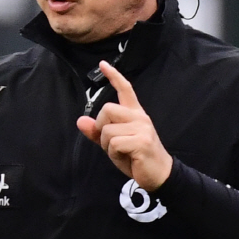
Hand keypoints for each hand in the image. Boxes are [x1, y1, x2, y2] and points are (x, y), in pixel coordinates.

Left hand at [76, 61, 172, 190]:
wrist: (158, 174)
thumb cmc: (135, 157)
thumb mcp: (113, 144)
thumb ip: (97, 132)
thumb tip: (80, 121)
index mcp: (135, 114)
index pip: (125, 89)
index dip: (113, 76)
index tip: (102, 64)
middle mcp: (140, 117)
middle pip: (107, 109)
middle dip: (101, 127)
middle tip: (111, 142)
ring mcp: (142, 128)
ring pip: (107, 129)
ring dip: (107, 145)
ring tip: (122, 151)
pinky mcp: (142, 141)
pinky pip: (114, 143)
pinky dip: (114, 153)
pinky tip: (126, 157)